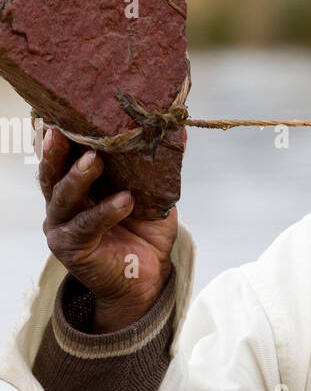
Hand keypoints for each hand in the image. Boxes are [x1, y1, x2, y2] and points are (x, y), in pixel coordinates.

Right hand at [38, 126, 178, 332]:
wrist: (148, 278)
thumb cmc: (145, 233)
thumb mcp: (154, 194)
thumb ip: (158, 164)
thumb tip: (179, 127)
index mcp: (77, 186)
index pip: (63, 157)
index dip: (62, 137)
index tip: (66, 112)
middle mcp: (63, 204)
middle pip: (51, 173)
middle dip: (57, 151)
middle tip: (65, 131)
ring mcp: (63, 226)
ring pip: (63, 197)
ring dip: (78, 177)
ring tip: (95, 161)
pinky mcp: (72, 248)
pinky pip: (87, 225)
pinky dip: (106, 211)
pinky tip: (125, 201)